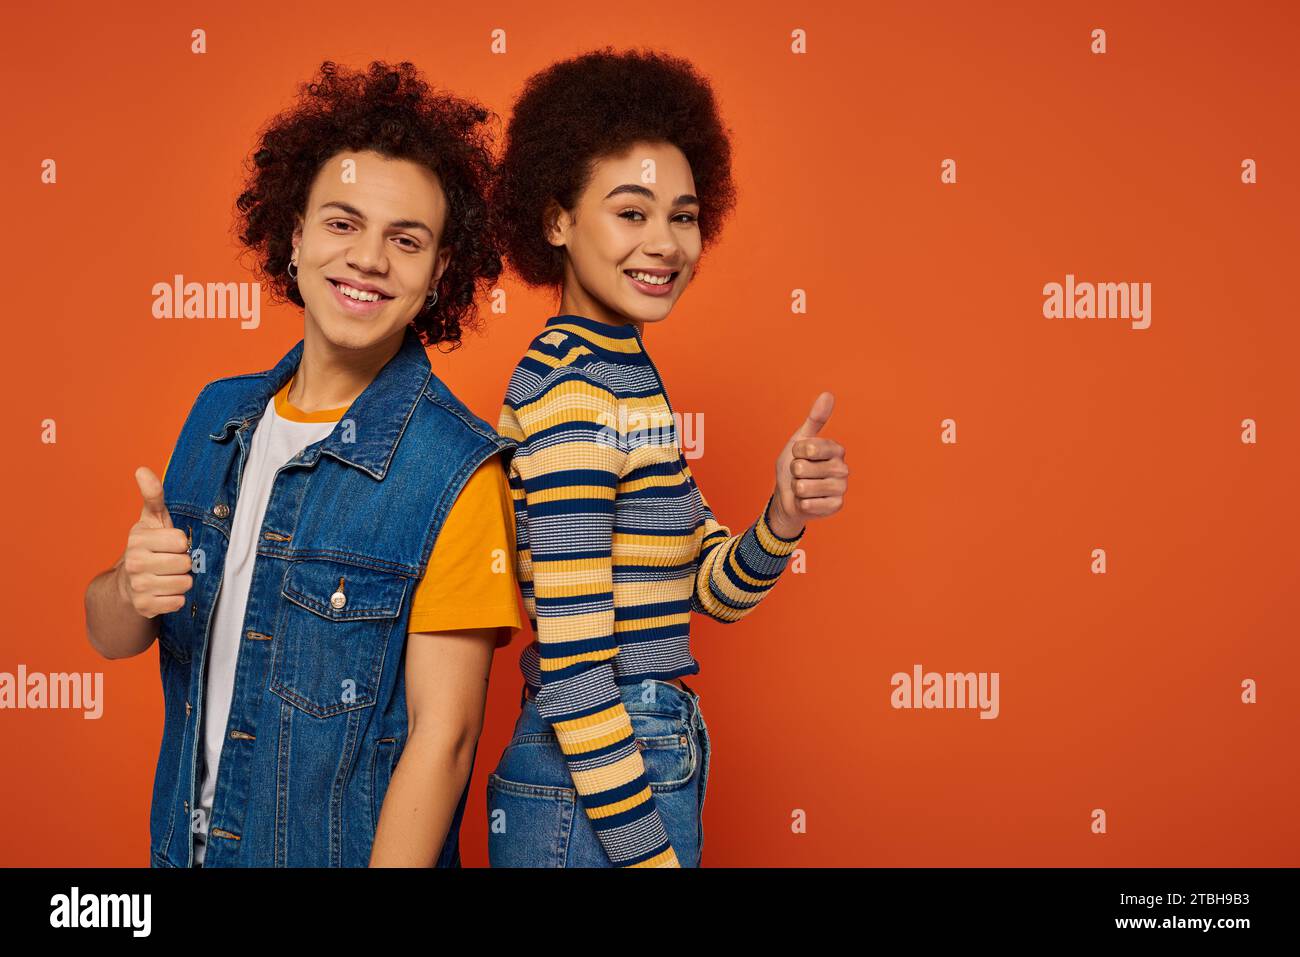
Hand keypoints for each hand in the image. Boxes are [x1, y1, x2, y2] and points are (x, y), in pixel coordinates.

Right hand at [118, 466, 192, 618]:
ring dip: (182, 581)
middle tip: (170, 562)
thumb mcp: (152, 520)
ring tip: (168, 576)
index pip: (181, 541)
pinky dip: (176, 598)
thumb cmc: (149, 547)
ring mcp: (138, 586)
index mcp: (138, 539)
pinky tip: (164, 592)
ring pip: (184, 583)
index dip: (182, 543)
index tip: (171, 544)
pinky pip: (178, 602)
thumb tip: (142, 470)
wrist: (128, 584)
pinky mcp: (145, 607)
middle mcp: (135, 563)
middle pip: (185, 563)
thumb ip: (153, 496)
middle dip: (184, 563)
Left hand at [769, 392, 847, 536]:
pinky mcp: (836, 506)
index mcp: (836, 449)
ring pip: (803, 487)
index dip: (795, 452)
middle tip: (800, 474)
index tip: (799, 455)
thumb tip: (828, 394)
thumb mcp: (799, 440)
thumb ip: (814, 419)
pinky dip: (801, 504)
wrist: (789, 497)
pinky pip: (807, 504)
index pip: (807, 447)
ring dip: (796, 489)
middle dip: (794, 472)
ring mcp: (841, 488)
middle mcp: (842, 467)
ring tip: (803, 488)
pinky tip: (807, 501)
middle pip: (802, 468)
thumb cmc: (794, 466)